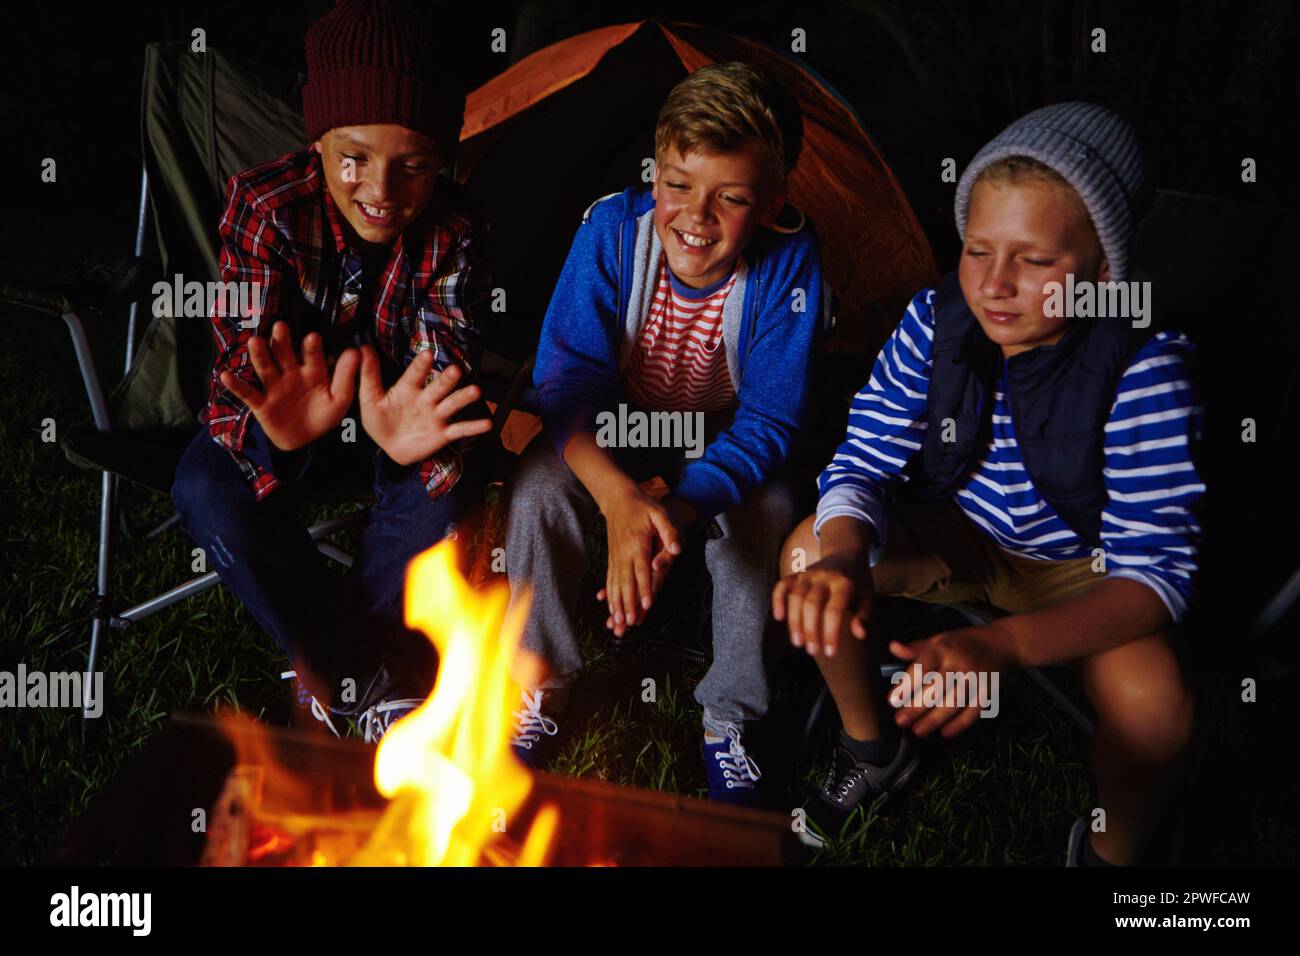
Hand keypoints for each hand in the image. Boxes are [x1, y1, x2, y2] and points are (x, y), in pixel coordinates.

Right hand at [219, 321, 357, 451]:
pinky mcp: (261, 403)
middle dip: (282, 340)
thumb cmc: (324, 416)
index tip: (313, 337)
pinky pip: (247, 393)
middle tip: (280, 326)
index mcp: (312, 371)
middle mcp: (291, 374)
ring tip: (255, 342)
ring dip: (260, 355)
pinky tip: (225, 375)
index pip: (312, 355)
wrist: (305, 442)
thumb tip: (356, 351)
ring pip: (265, 367)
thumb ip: (346, 376)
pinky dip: (236, 385)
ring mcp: (274, 387)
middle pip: (284, 354)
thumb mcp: (339, 399)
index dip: (311, 346)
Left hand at [358, 347, 491, 465]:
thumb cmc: (380, 421)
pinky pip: (459, 430)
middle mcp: (425, 400)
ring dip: (463, 398)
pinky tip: (486, 424)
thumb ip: (369, 375)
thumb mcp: (370, 398)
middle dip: (447, 379)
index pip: (415, 375)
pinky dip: (472, 427)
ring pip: (451, 404)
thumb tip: (362, 348)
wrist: (388, 449)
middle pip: (438, 387)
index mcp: (407, 389)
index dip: (421, 366)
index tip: (427, 355)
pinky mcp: (442, 434)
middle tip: (455, 370)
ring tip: (475, 392)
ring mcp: (435, 416)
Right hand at [595, 487, 682, 636]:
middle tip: (629, 624)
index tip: (646, 605)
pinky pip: (610, 580)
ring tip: (615, 623)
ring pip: (615, 585)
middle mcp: (624, 553)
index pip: (642, 571)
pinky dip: (609, 595)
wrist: (617, 498)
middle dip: (627, 604)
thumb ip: (669, 531)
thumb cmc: (642, 505)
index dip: (644, 589)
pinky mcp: (612, 557)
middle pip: (626, 583)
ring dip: (615, 604)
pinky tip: (608, 607)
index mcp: (637, 544)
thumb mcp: (659, 513)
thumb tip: (677, 549)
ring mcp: (616, 556)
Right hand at [772, 551, 873, 656]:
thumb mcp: (868, 596)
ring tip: (798, 642)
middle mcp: (824, 577)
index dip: (831, 633)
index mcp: (845, 583)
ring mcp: (809, 574)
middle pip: (811, 604)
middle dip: (810, 630)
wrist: (847, 553)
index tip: (830, 652)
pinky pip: (783, 584)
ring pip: (795, 597)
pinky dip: (777, 599)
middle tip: (812, 651)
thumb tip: (860, 635)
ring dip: (794, 621)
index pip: (835, 610)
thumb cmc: (858, 582)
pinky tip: (779, 617)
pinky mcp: (798, 573)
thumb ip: (864, 615)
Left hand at [887, 623, 1019, 738]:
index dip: (906, 685)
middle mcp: (959, 664)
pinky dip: (959, 724)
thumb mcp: (939, 640)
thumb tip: (893, 647)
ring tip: (917, 731)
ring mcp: (975, 679)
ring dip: (934, 720)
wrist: (1002, 643)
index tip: (892, 701)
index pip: (922, 668)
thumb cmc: (963, 643)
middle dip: (916, 707)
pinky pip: (973, 711)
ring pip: (953, 703)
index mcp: (943, 649)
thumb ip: (916, 648)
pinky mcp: (987, 692)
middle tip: (900, 721)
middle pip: (936, 689)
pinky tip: (945, 734)